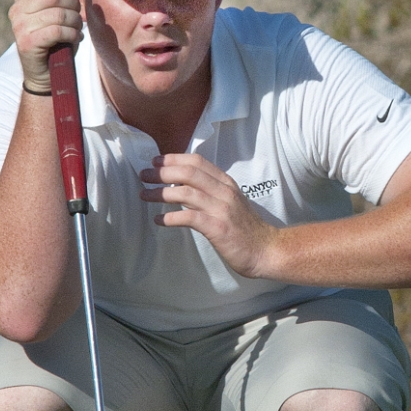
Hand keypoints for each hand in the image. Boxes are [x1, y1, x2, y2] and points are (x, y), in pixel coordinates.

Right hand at [9, 0, 82, 91]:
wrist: (46, 74)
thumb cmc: (55, 40)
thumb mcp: (55, 11)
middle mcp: (17, 9)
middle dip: (73, 4)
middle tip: (78, 16)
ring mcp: (20, 26)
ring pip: (58, 13)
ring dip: (75, 22)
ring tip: (77, 29)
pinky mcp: (27, 42)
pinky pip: (57, 30)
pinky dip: (72, 34)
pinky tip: (75, 39)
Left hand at [139, 155, 280, 278]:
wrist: (267, 251)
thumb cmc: (246, 230)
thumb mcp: (231, 203)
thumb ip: (211, 193)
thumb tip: (183, 187)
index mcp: (226, 183)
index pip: (197, 162)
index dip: (173, 159)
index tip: (155, 161)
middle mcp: (224, 192)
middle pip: (188, 173)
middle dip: (162, 172)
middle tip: (143, 176)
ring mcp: (221, 209)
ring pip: (185, 193)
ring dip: (160, 193)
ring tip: (144, 196)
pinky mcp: (218, 228)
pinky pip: (188, 218)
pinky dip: (169, 218)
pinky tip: (157, 220)